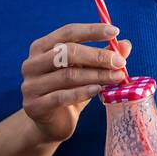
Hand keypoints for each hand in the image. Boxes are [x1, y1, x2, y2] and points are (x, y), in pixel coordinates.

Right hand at [21, 21, 130, 142]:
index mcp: (41, 47)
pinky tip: (98, 90)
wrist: (52, 124)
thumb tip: (126, 44)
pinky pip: (61, 96)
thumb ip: (103, 57)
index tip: (115, 32)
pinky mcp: (34, 106)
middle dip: (97, 56)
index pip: (67, 32)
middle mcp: (31, 63)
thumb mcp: (87, 72)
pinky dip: (82, 92)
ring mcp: (30, 85)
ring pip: (67, 75)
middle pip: (66, 52)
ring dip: (96, 75)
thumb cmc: (70, 91)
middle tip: (119, 62)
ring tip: (116, 77)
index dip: (92, 31)